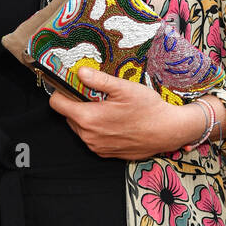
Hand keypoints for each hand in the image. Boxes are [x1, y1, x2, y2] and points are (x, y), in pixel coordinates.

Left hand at [48, 67, 215, 158]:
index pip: (57, 104)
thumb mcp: (124, 88)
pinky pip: (93, 139)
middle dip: (77, 105)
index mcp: (88, 118)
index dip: (61, 92)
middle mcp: (88, 136)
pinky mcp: (106, 154)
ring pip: (80, 128)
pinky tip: (114, 121)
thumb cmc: (149, 109)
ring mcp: (97, 147)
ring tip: (107, 108)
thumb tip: (80, 72)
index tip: (70, 86)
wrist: (169, 131)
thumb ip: (98, 80)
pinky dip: (97, 130)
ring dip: (87, 118)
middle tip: (96, 96)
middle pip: (68, 116)